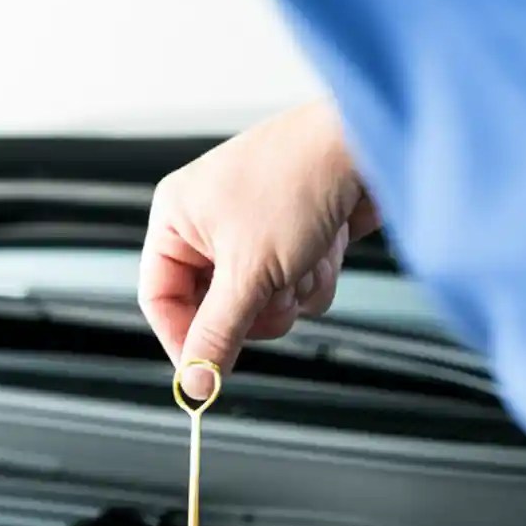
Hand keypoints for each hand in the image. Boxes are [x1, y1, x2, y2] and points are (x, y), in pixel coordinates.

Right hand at [138, 99, 379, 398]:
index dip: (183, 339)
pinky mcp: (298, 239)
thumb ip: (219, 332)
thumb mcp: (249, 271)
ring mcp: (257, 232)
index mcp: (178, 218)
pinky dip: (317, 277)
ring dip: (293, 291)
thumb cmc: (298, 179)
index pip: (160, 299)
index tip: (208, 372)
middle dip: (255, 309)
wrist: (365, 145)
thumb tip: (196, 381)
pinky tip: (326, 247)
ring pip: (265, 304)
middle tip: (272, 294)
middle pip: (216, 309)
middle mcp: (212, 224)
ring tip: (306, 256)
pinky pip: (298, 289)